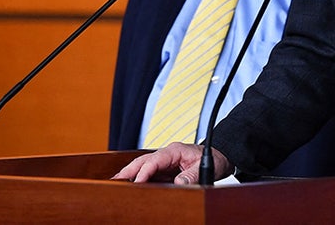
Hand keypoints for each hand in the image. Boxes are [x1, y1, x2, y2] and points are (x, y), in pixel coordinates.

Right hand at [111, 143, 233, 184]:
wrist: (220, 156)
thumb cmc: (213, 159)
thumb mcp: (204, 167)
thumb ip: (191, 176)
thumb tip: (178, 184)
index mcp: (174, 150)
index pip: (154, 160)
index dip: (144, 171)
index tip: (137, 182)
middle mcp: (167, 154)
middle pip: (143, 160)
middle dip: (128, 170)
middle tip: (115, 180)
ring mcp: (165, 161)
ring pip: (143, 165)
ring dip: (130, 173)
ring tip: (117, 183)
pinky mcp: (166, 168)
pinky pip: (149, 171)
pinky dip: (139, 177)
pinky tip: (131, 184)